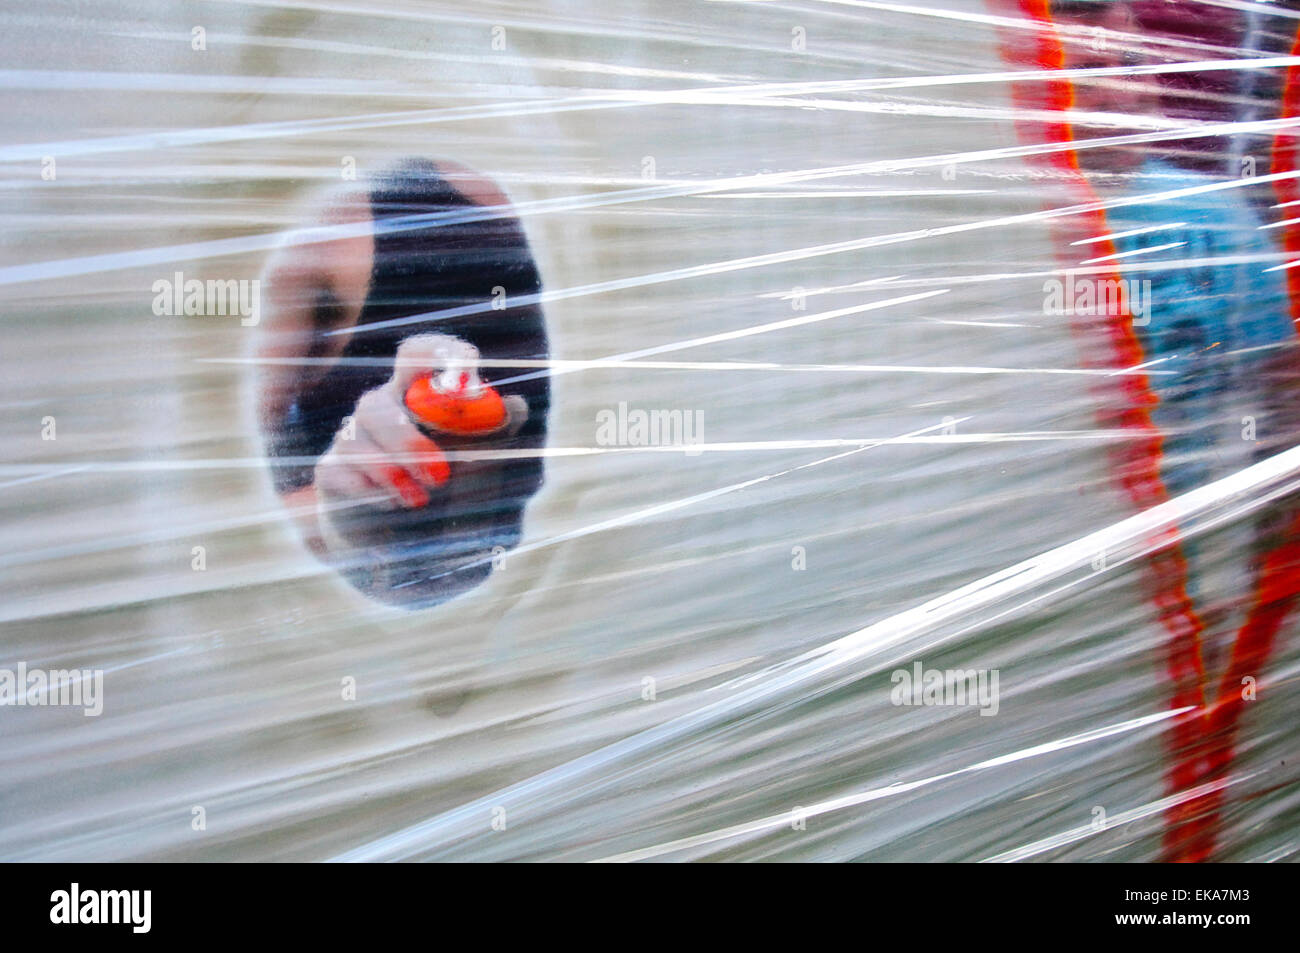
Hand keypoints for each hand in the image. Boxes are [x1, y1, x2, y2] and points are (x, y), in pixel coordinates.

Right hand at [313, 333, 527, 517]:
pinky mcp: (332, 472)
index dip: (439, 355)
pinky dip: (368, 492)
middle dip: (407, 440)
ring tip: (420, 502)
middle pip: (376, 401)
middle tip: (440, 476)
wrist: (416, 545)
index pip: (419, 354)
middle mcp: (382, 409)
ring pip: (354, 438)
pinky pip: (338, 471)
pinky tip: (392, 507)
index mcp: (419, 395)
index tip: (466, 377)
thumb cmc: (455, 492)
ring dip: (390, 472)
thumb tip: (515, 406)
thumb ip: (498, 434)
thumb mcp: (486, 463)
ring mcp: (352, 440)